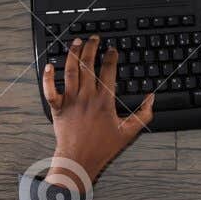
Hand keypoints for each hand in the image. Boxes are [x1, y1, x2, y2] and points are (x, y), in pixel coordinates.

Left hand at [40, 35, 153, 194]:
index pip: (108, 71)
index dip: (111, 57)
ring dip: (73, 54)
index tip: (112, 50)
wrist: (79, 161)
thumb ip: (144, 114)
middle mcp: (87, 97)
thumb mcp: (129, 132)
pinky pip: (50, 90)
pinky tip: (49, 65)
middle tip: (94, 38)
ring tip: (76, 42)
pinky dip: (48, 77)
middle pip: (88, 65)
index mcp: (104, 101)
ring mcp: (71, 101)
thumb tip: (152, 98)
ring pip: (71, 71)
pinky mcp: (57, 108)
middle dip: (92, 48)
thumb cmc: (102, 148)